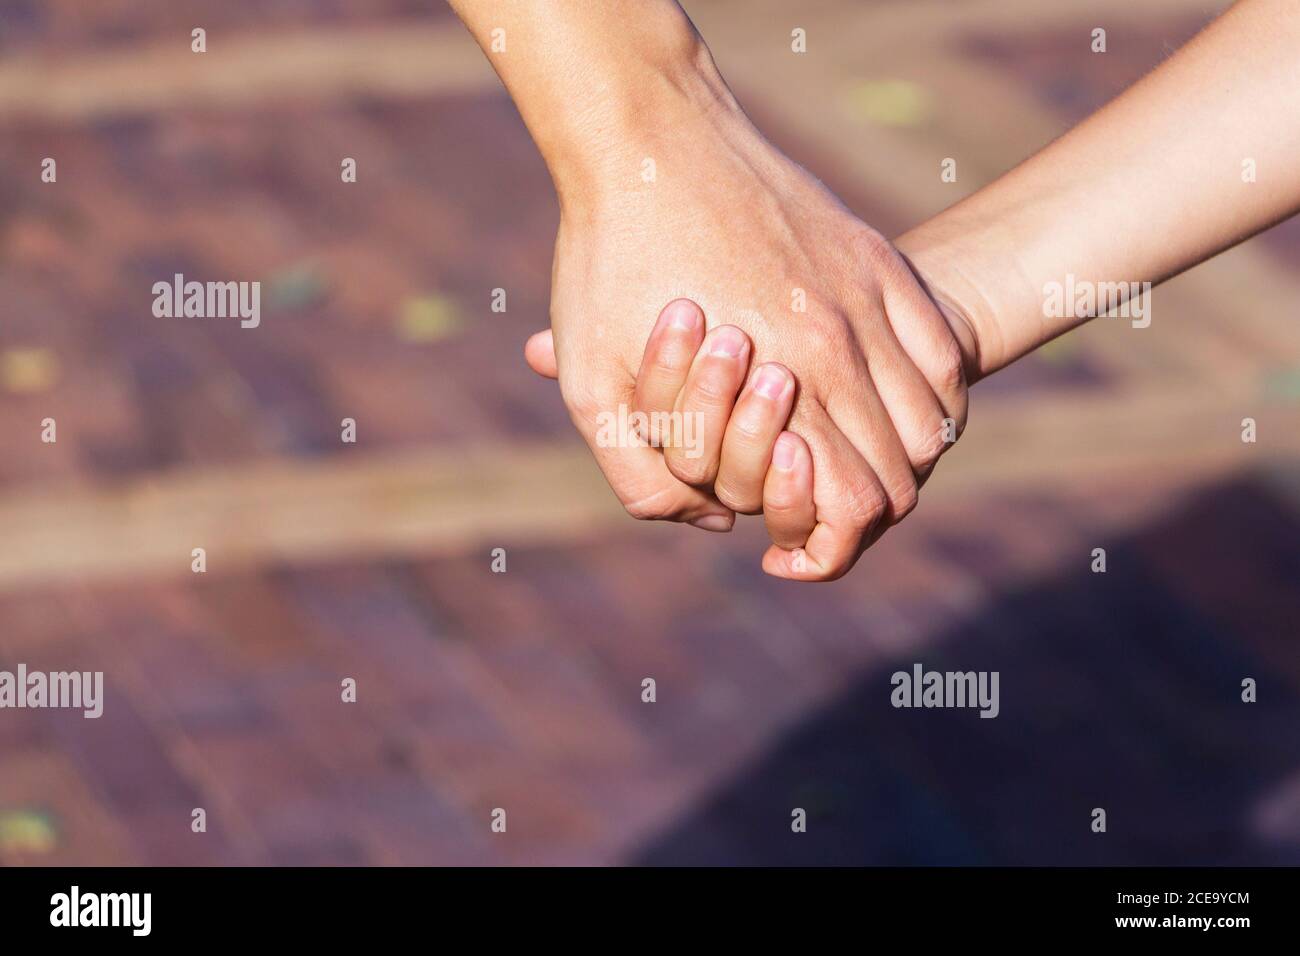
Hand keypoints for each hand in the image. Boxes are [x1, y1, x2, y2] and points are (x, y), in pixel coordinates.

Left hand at [527, 56, 974, 579]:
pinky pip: (943, 352)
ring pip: (934, 419)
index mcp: (782, 382)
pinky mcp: (875, 257)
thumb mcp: (595, 384)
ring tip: (850, 460)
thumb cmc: (608, 262)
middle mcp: (844, 343)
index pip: (855, 507)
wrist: (649, 137)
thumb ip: (644, 477)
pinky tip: (889, 402)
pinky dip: (931, 397)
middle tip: (816, 507)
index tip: (789, 552)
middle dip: (865, 509)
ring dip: (902, 456)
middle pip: (903, 473)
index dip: (830, 547)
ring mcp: (870, 294)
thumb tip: (712, 524)